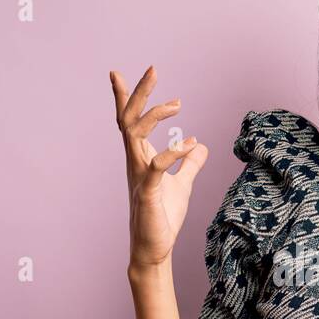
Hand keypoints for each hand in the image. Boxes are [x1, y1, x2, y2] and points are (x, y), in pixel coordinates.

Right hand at [110, 65, 209, 271]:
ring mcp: (139, 177)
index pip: (130, 122)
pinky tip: (190, 144)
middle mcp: (135, 163)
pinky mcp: (148, 193)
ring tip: (177, 103)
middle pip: (129, 120)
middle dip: (137, 93)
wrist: (154, 249)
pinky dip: (172, 152)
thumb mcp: (183, 185)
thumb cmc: (163, 218)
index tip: (119, 73)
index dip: (126, 97)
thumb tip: (200, 145)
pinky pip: (156, 166)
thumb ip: (190, 164)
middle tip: (152, 69)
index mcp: (140, 158)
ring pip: (135, 136)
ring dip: (154, 115)